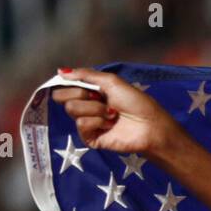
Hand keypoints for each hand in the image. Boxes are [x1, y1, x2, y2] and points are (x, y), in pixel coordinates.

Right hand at [51, 67, 175, 155]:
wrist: (150, 125)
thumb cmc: (136, 102)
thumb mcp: (111, 81)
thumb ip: (85, 75)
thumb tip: (60, 71)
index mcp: (90, 92)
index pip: (65, 86)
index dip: (69, 84)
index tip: (83, 85)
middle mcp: (87, 107)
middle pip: (63, 97)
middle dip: (80, 94)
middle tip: (99, 97)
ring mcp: (88, 124)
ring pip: (72, 109)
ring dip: (94, 108)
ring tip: (112, 114)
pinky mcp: (91, 139)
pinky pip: (81, 124)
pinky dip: (96, 121)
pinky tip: (110, 125)